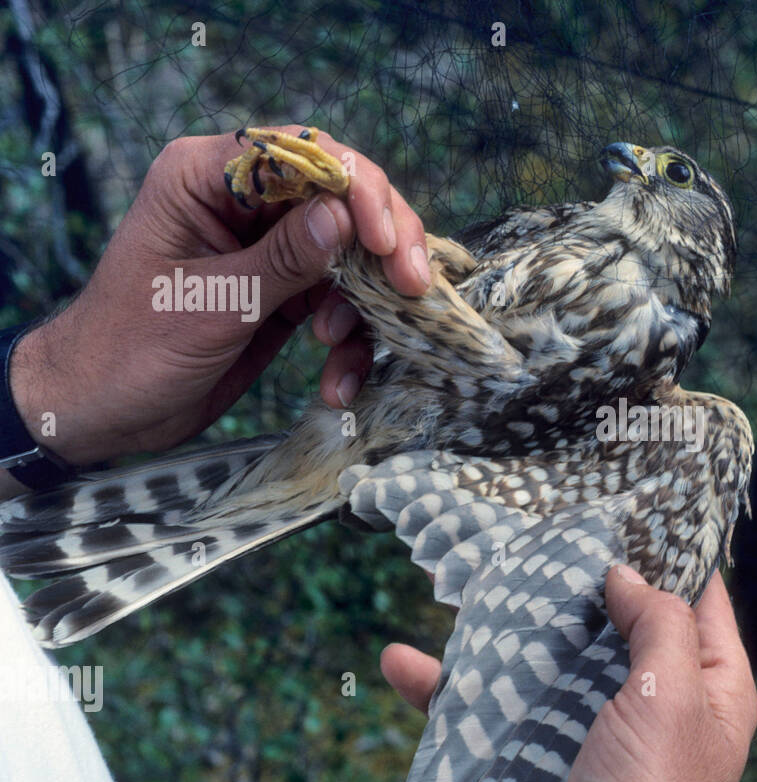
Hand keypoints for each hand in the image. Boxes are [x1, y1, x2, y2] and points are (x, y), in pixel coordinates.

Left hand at [6, 126, 430, 473]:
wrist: (105, 412)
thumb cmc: (130, 350)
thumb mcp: (211, 304)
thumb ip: (281, 260)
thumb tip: (343, 216)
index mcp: (207, 178)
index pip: (300, 154)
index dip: (355, 189)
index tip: (384, 243)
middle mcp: (246, 204)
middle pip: (342, 199)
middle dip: (383, 245)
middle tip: (413, 288)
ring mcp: (271, 249)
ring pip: (353, 255)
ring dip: (367, 306)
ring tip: (342, 352)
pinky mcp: (288, 293)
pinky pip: (342, 303)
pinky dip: (351, 344)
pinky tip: (339, 384)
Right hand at [380, 567, 756, 781]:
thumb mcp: (674, 698)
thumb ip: (660, 625)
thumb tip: (629, 573)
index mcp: (709, 690)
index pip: (702, 602)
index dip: (675, 553)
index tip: (639, 504)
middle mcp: (654, 708)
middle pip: (616, 626)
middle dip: (577, 584)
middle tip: (541, 531)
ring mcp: (591, 735)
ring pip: (548, 662)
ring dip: (506, 631)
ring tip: (472, 587)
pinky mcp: (535, 762)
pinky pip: (488, 715)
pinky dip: (447, 691)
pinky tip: (409, 663)